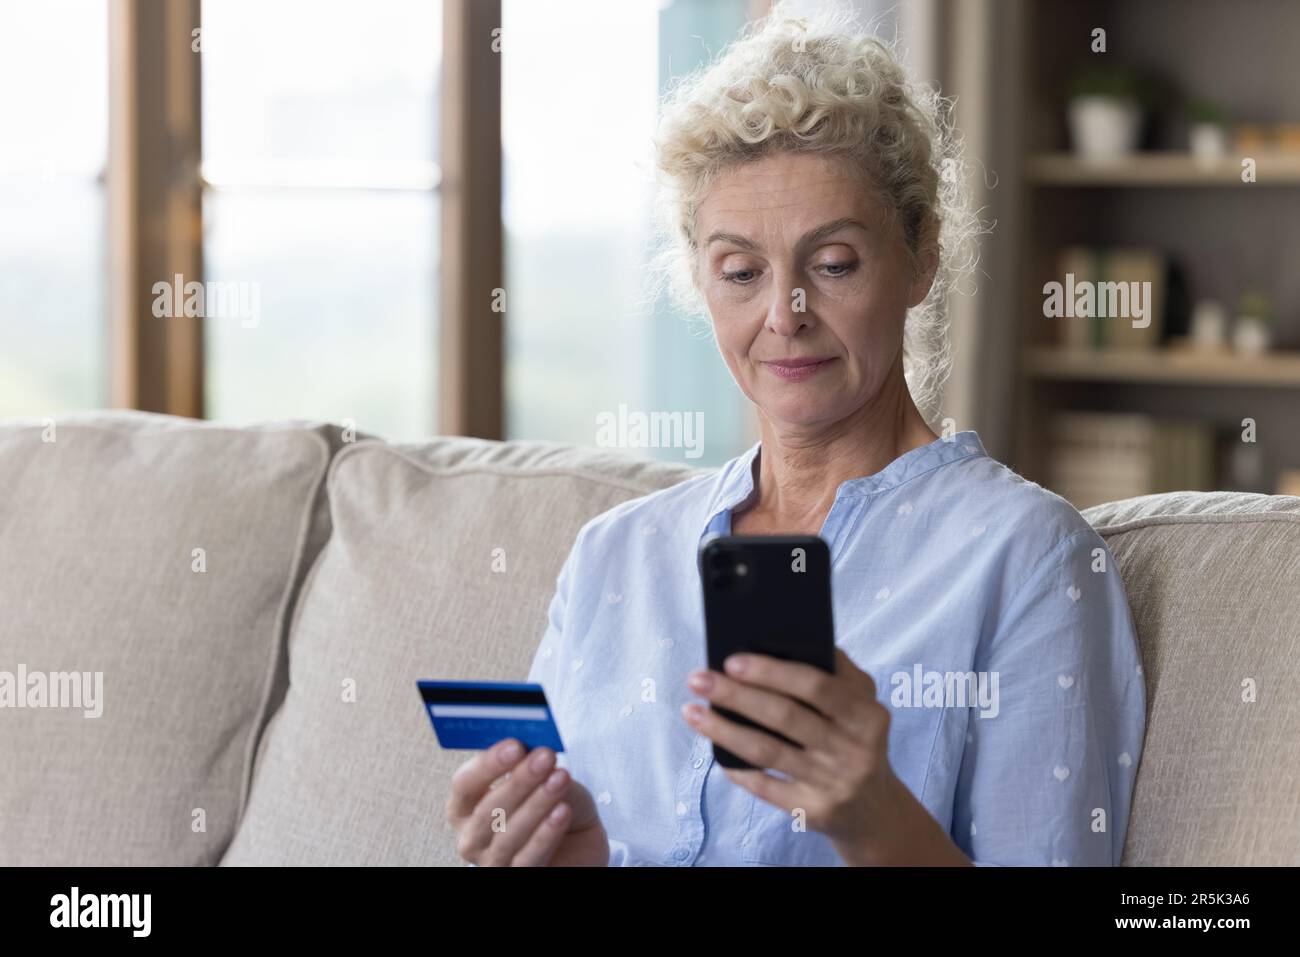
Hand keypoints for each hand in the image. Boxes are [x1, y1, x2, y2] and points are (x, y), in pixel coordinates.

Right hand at [446, 738, 608, 865]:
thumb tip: (534, 748)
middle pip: (489, 809)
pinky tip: (562, 811)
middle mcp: (470, 837)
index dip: (489, 764)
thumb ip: (532, 762)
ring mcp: (491, 862)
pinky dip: (546, 833)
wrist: (576, 838)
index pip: (465, 783)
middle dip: (519, 780)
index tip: (516, 745)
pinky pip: (529, 857)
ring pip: (509, 834)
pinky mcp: (517, 877)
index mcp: (464, 805)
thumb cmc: (548, 801)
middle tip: (545, 757)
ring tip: (560, 778)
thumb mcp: (541, 775)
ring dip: (537, 803)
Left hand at [682, 647, 968, 865]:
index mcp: (867, 715)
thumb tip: (786, 641)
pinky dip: (737, 768)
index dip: (771, 672)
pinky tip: (715, 750)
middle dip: (735, 695)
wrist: (875, 810)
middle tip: (698, 679)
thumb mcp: (864, 704)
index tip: (731, 660)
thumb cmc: (858, 741)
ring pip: (767, 751)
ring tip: (691, 712)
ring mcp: (832, 783)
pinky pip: (765, 787)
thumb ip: (838, 672)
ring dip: (723, 729)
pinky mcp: (813, 811)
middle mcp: (853, 750)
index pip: (815, 685)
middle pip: (784, 716)